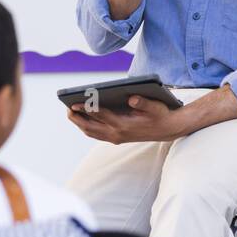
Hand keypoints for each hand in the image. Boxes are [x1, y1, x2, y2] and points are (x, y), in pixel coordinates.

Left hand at [67, 95, 183, 144]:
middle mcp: (117, 134)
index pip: (100, 115)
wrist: (168, 129)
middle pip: (90, 126)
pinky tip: (82, 118)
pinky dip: (87, 126)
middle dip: (77, 117)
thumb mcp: (156, 106)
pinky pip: (96, 134)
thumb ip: (143, 102)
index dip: (86, 108)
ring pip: (91, 132)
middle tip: (68, 106)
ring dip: (79, 123)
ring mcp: (115, 138)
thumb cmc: (161, 115)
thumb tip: (131, 98)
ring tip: (71, 111)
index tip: (74, 102)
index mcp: (124, 125)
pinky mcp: (116, 138)